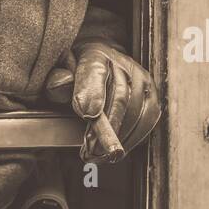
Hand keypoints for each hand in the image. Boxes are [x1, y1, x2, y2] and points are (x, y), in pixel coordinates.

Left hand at [46, 42, 159, 161]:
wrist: (102, 64)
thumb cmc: (78, 72)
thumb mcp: (60, 74)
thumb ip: (57, 79)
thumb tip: (61, 84)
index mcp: (95, 54)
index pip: (95, 72)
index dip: (94, 94)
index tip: (88, 116)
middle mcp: (122, 63)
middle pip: (119, 95)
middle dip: (107, 126)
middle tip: (91, 149)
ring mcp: (140, 78)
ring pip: (136, 109)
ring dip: (120, 136)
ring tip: (101, 154)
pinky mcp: (151, 94)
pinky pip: (148, 118)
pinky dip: (134, 136)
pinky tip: (120, 147)